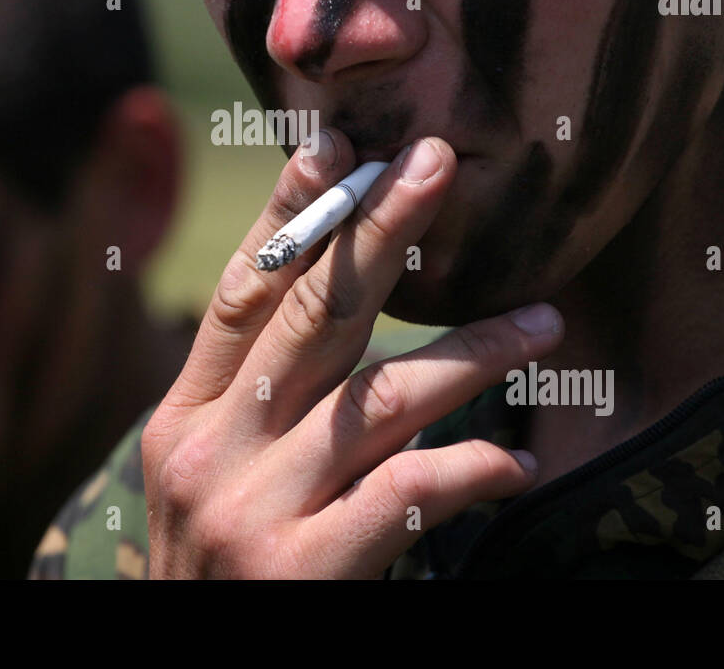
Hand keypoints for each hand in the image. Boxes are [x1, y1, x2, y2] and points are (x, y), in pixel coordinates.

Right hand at [142, 128, 564, 577]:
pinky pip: (407, 493)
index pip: (241, 295)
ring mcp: (251, 515)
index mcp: (181, 420)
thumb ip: (251, 409)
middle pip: (308, 318)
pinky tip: (517, 458)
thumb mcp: (206, 482)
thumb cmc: (216, 576)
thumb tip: (330, 322)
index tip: (341, 146)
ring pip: (376, 399)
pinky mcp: (303, 574)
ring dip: (470, 353)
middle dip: (379, 233)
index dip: (290, 215)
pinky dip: (471, 465)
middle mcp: (207, 454)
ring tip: (542, 325)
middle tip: (439, 164)